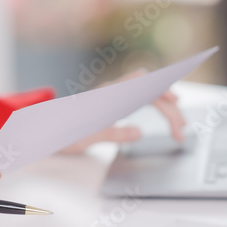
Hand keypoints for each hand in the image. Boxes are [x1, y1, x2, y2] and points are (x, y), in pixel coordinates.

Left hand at [61, 70, 184, 153]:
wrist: (46, 128)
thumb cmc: (64, 131)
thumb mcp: (90, 138)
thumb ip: (116, 134)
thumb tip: (139, 132)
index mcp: (110, 95)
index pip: (145, 88)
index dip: (165, 95)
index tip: (177, 108)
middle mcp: (114, 91)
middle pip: (152, 90)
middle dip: (170, 108)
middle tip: (181, 131)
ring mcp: (114, 94)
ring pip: (148, 92)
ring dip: (165, 105)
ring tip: (177, 124)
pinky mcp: (112, 101)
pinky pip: (140, 96)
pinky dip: (155, 103)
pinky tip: (160, 112)